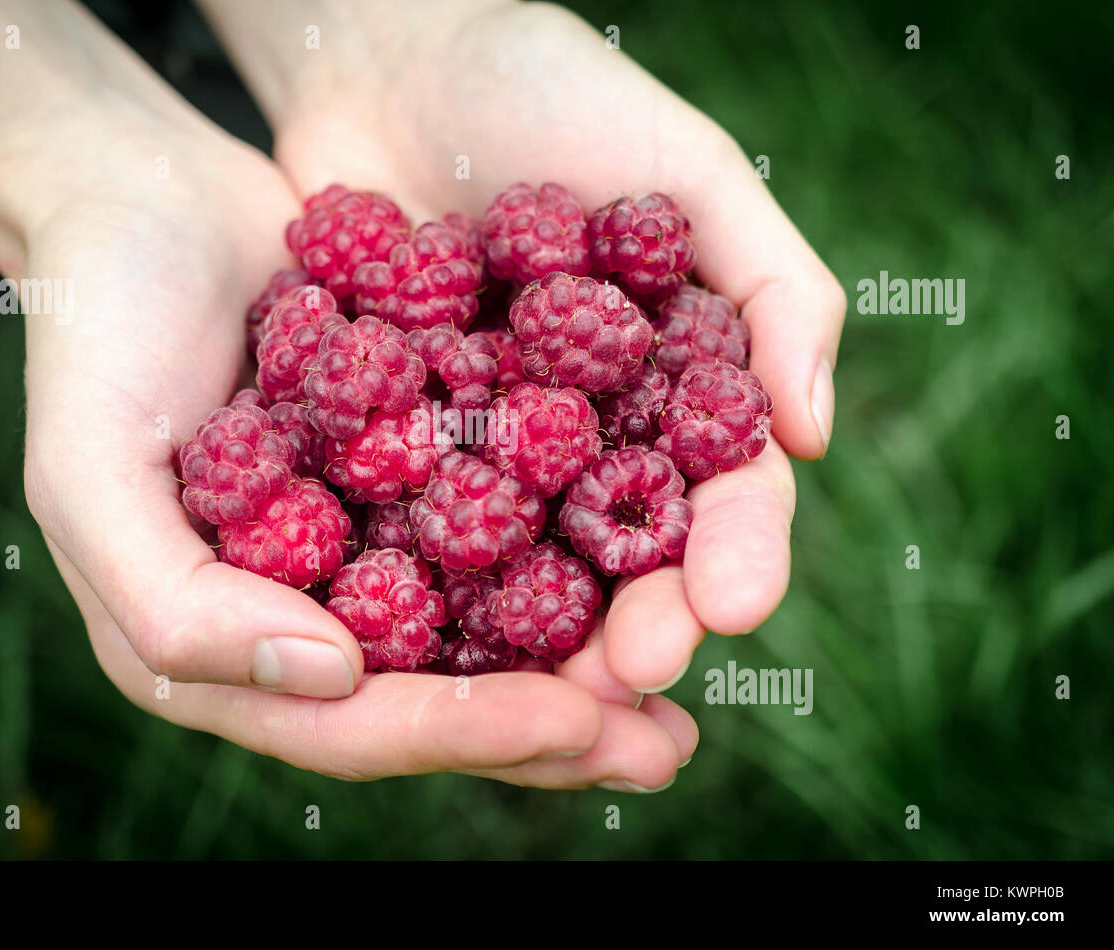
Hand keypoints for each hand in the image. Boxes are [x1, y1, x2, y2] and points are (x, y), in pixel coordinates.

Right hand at [16, 117, 690, 789]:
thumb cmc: (95, 332)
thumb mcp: (89, 473)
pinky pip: (501, 521)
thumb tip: (332, 678)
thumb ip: (175, 606)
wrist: (145, 204)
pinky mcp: (413, 466)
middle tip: (662, 746)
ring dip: (584, 655)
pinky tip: (655, 549)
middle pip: (437, 694)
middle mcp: (303, 609)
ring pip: (485, 621)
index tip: (571, 722)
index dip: (459, 732)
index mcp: (222, 644)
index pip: (349, 723)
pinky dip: (575, 542)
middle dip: (550, 724)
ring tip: (687, 670)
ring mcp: (363, 540)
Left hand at [206, 0, 843, 704]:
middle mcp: (583, 436)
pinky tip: (403, 633)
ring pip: (515, 566)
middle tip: (625, 682)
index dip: (732, 556)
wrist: (392, 58)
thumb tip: (816, 432)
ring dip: (529, 639)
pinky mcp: (382, 441)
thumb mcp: (689, 166)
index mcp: (672, 387)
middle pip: (621, 557)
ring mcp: (480, 448)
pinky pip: (397, 518)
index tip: (732, 609)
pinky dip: (404, 573)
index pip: (722, 492)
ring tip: (531, 698)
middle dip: (631, 624)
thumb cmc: (556, 94)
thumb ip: (772, 286)